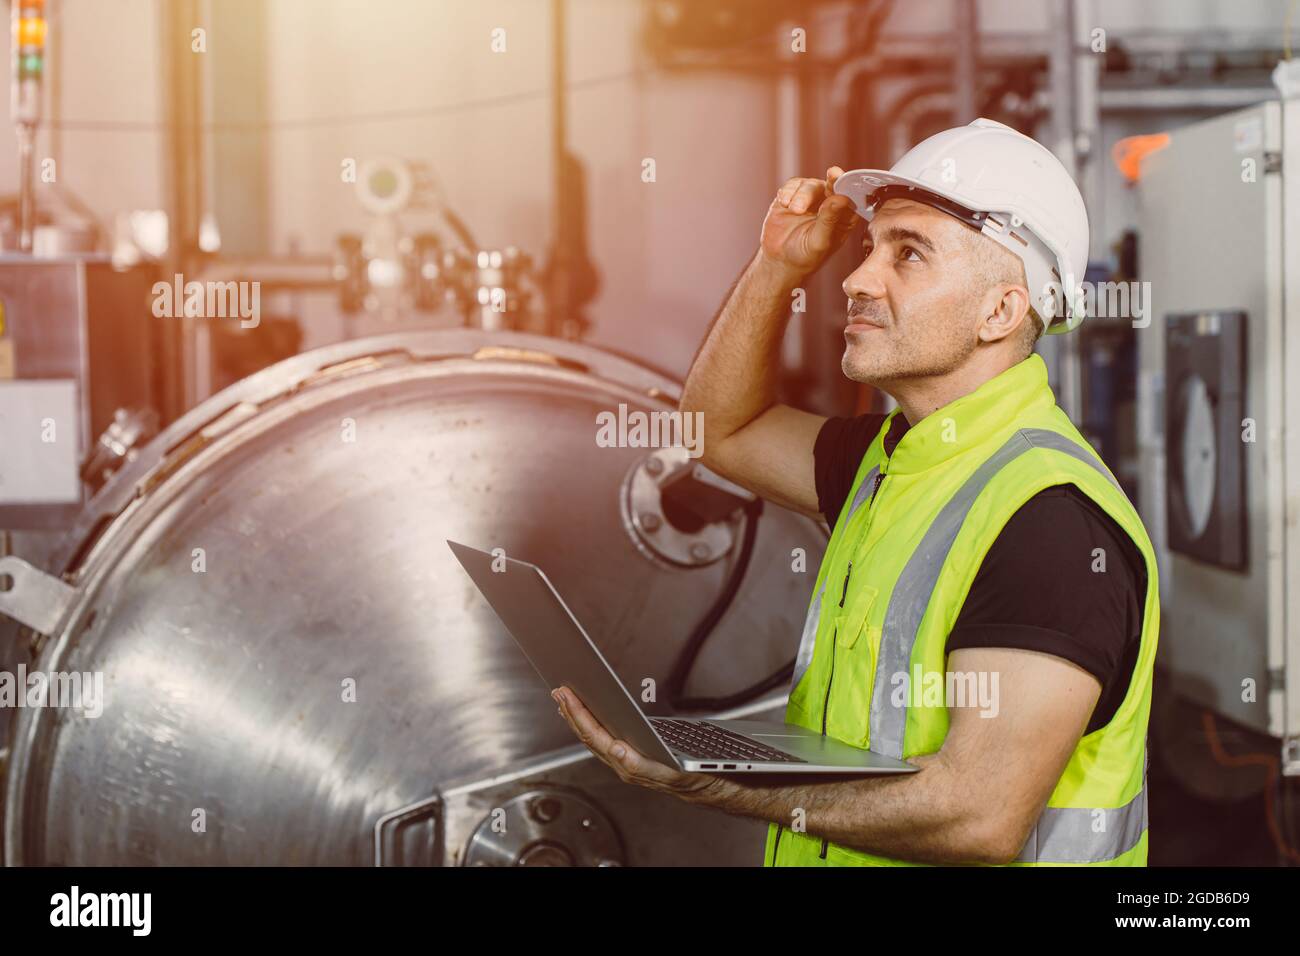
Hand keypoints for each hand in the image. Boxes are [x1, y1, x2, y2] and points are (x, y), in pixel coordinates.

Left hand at [551, 686, 726, 804]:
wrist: (709, 787)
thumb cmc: (694, 777)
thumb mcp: (673, 771)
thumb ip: (643, 766)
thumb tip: (617, 750)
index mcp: (629, 766)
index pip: (595, 737)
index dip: (578, 715)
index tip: (567, 695)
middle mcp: (623, 765)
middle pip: (588, 736)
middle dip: (571, 712)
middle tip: (559, 689)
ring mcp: (625, 761)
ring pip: (593, 738)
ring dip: (577, 717)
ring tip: (566, 698)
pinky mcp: (630, 757)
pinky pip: (604, 740)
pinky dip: (592, 723)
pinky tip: (588, 714)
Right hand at [758, 165, 858, 278]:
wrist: (780, 261)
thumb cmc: (805, 257)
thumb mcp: (819, 242)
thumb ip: (829, 220)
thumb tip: (841, 198)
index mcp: (843, 217)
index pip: (851, 196)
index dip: (849, 185)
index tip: (842, 178)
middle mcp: (829, 204)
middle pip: (832, 185)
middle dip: (830, 181)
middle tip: (832, 174)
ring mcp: (810, 199)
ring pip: (810, 184)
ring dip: (802, 194)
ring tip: (794, 210)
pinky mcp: (792, 197)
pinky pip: (792, 185)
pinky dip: (788, 192)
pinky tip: (785, 204)